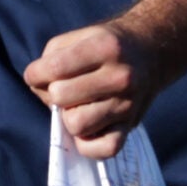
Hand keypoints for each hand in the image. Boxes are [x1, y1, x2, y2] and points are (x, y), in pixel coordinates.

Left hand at [24, 22, 165, 159]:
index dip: (35, 74)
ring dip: (69, 116)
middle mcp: (119, 76)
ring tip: (78, 105)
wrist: (151, 51)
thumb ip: (51, 57)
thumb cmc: (106, 45)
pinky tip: (88, 126)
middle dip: (53, 93)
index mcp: (105, 47)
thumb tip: (40, 91)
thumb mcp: (80, 36)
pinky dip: (88, 144)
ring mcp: (127, 104)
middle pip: (60, 97)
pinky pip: (102, 149)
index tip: (38, 73)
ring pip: (76, 125)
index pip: (54, 68)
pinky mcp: (131, 126)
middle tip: (64, 87)